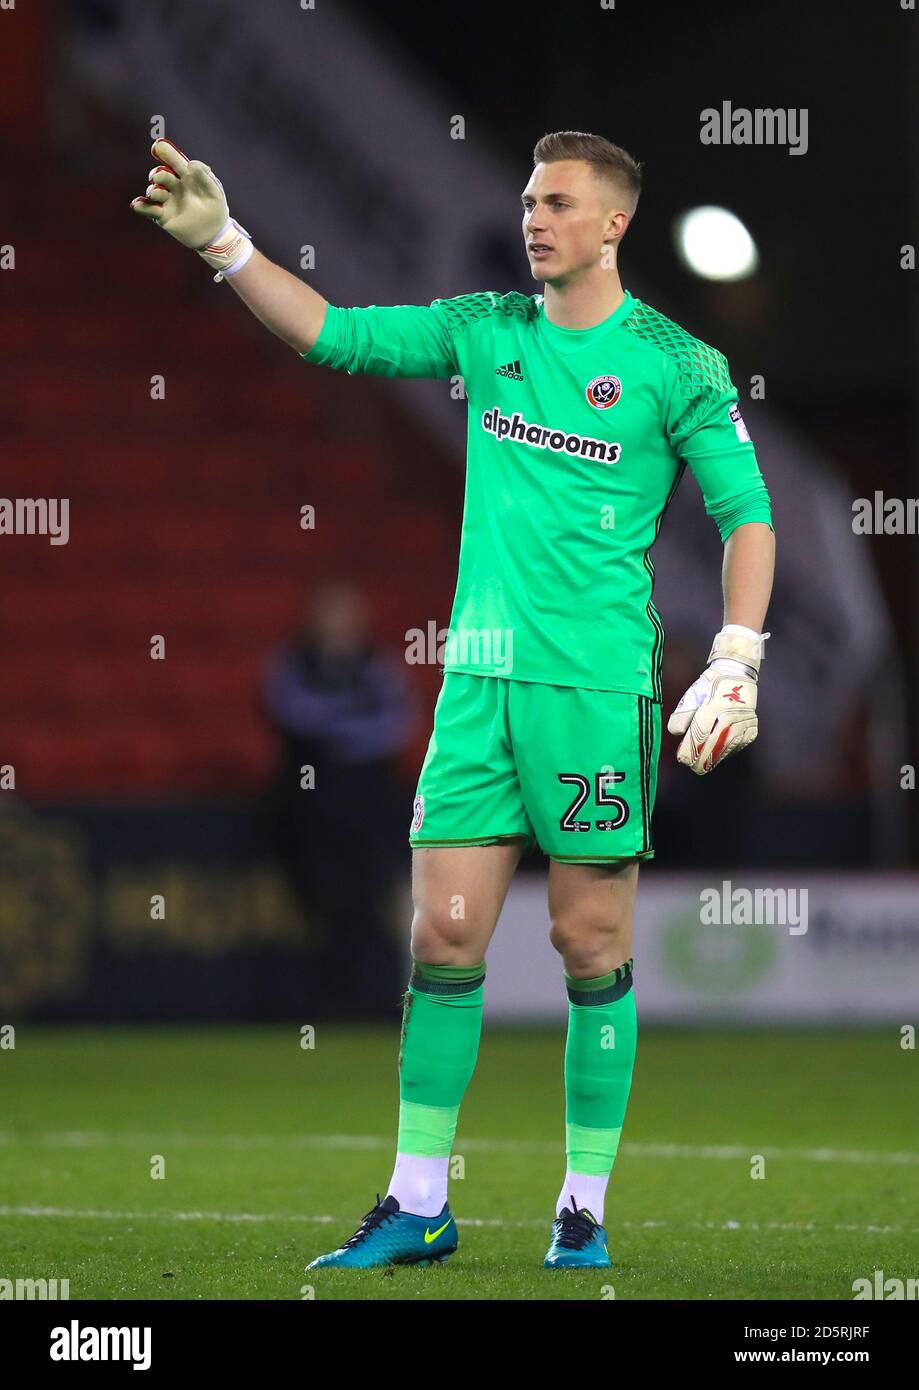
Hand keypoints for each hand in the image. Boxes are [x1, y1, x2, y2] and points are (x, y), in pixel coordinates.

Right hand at [130, 138, 252, 277]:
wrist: (215, 234)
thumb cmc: (216, 208)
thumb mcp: (215, 191)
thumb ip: (205, 177)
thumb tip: (191, 164)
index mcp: (186, 177)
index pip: (174, 162)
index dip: (166, 153)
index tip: (158, 146)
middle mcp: (174, 187)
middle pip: (161, 176)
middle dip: (158, 175)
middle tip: (158, 177)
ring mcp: (167, 201)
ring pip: (154, 192)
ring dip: (152, 191)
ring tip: (155, 194)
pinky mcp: (163, 217)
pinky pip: (149, 210)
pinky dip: (141, 207)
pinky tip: (137, 204)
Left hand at [667, 626, 767, 774]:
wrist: (737, 674)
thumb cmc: (711, 685)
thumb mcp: (693, 694)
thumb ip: (682, 714)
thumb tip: (676, 732)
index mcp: (713, 706)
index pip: (699, 734)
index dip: (690, 749)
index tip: (683, 759)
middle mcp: (730, 715)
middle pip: (714, 744)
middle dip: (702, 759)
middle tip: (693, 768)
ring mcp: (744, 722)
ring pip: (728, 747)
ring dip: (715, 759)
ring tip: (704, 767)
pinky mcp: (752, 727)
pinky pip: (739, 744)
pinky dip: (728, 752)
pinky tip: (719, 757)